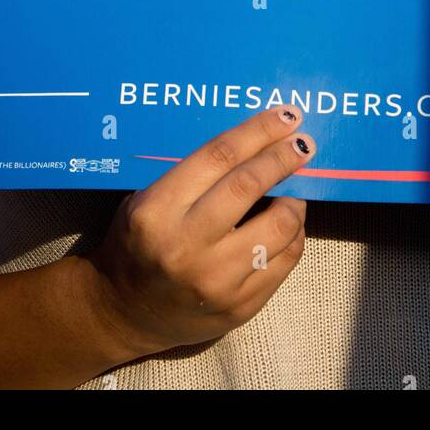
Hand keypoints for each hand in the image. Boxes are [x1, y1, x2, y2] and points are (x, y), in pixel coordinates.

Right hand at [84, 104, 313, 359]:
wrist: (125, 313)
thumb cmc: (137, 243)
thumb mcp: (144, 200)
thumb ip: (191, 177)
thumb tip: (252, 144)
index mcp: (157, 210)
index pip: (218, 156)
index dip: (258, 131)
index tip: (287, 116)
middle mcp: (186, 245)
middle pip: (249, 185)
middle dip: (283, 158)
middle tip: (304, 144)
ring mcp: (215, 281)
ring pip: (278, 228)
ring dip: (295, 201)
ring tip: (295, 191)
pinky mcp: (239, 307)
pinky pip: (284, 262)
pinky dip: (293, 236)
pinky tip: (288, 225)